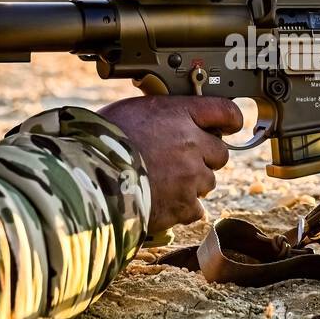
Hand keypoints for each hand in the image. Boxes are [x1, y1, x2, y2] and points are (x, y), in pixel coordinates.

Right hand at [97, 96, 243, 233]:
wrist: (90, 177)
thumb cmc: (102, 140)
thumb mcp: (132, 111)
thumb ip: (161, 114)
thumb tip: (170, 118)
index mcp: (180, 114)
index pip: (224, 110)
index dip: (229, 120)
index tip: (229, 125)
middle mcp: (192, 143)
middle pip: (220, 153)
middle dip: (204, 158)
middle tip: (179, 160)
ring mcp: (191, 176)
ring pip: (207, 182)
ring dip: (192, 183)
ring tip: (162, 181)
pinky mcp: (184, 205)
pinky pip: (195, 208)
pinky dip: (181, 207)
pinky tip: (161, 201)